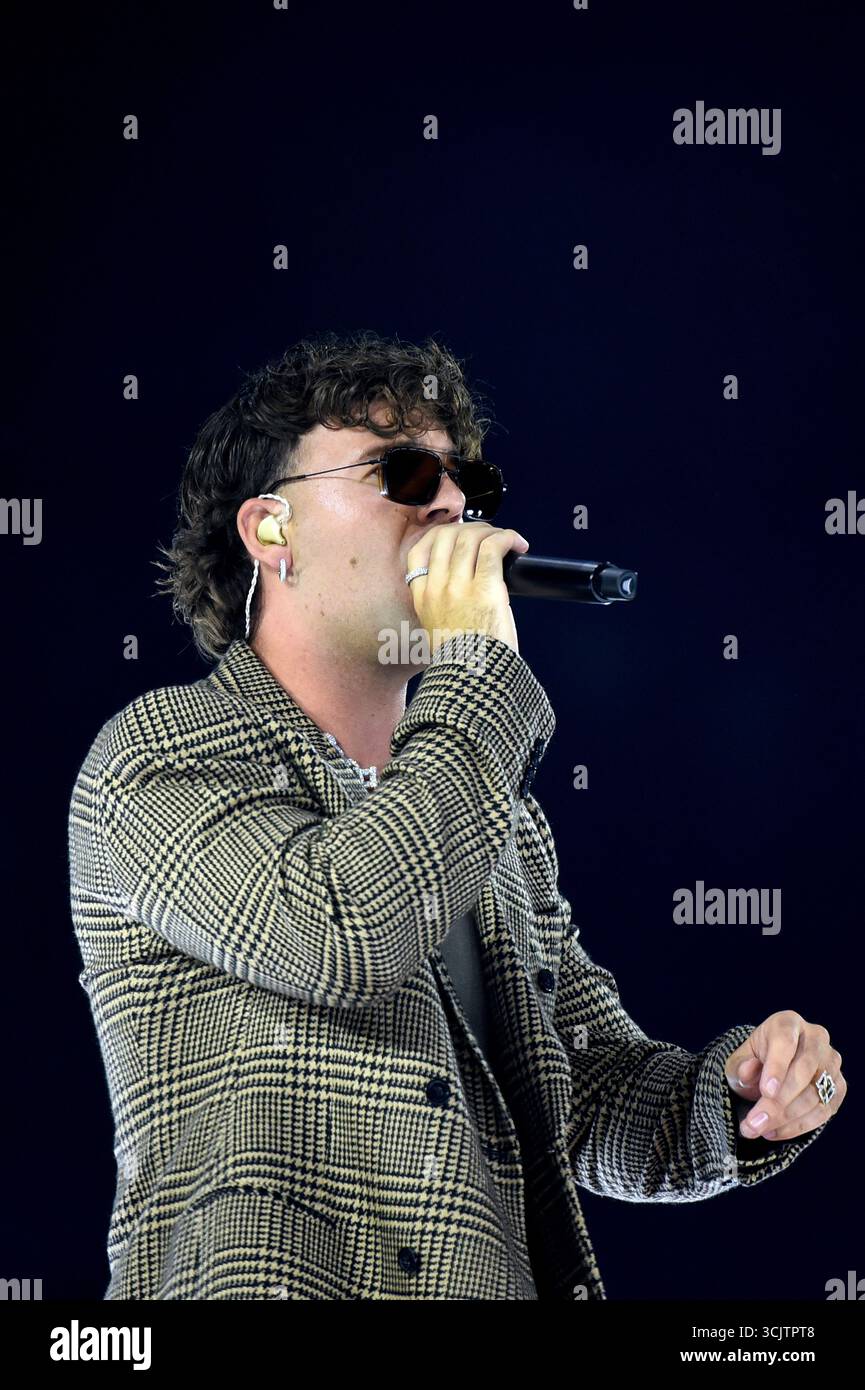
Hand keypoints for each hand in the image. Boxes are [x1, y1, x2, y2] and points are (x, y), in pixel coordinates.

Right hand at [405, 521, 528, 657]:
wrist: (475, 680)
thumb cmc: (465, 661)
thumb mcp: (438, 629)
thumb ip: (443, 603)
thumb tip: (466, 582)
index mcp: (422, 598)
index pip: (418, 550)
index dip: (439, 534)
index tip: (457, 535)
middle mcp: (437, 588)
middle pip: (446, 536)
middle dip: (470, 528)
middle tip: (488, 535)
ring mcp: (459, 588)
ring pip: (470, 537)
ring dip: (491, 531)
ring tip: (506, 539)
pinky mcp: (485, 589)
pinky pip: (493, 548)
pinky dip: (507, 538)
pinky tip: (517, 544)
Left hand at [724, 1010, 845, 1140]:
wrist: (774, 1071)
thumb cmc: (755, 1061)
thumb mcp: (739, 1060)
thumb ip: (741, 1065)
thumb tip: (748, 1072)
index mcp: (788, 1023)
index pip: (785, 1042)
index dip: (777, 1067)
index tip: (766, 1092)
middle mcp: (815, 1038)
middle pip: (803, 1071)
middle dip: (778, 1102)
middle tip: (755, 1123)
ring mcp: (832, 1063)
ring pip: (814, 1094)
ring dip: (785, 1118)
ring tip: (759, 1130)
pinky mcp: (839, 1087)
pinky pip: (824, 1111)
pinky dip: (798, 1126)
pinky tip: (775, 1132)